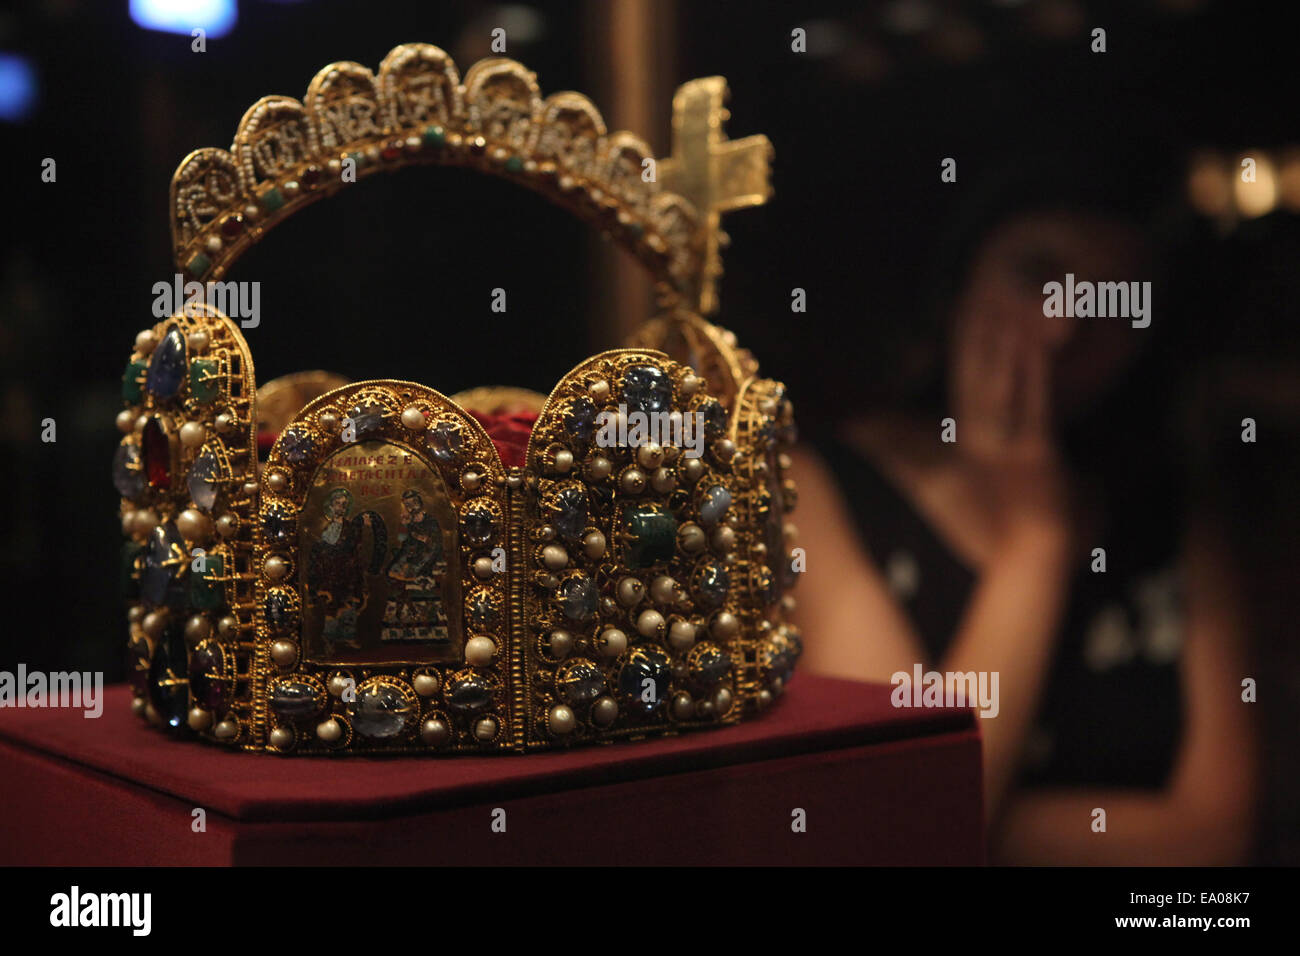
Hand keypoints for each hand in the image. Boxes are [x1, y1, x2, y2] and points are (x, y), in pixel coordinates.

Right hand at [951, 302, 1071, 543]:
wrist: (1029, 558)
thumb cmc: (1013, 537)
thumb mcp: (993, 495)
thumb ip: (990, 466)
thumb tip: (989, 453)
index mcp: (972, 452)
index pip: (964, 396)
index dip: (964, 360)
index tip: (964, 328)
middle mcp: (982, 445)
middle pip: (974, 383)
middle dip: (977, 343)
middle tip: (980, 304)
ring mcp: (1007, 447)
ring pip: (1001, 387)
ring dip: (1004, 348)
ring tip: (1008, 310)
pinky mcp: (1035, 453)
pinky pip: (1033, 403)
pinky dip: (1033, 372)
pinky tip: (1037, 345)